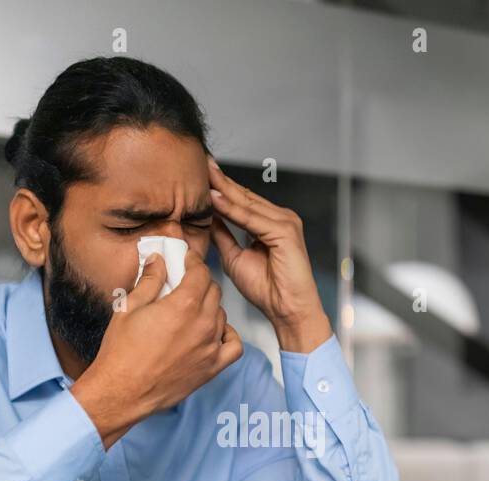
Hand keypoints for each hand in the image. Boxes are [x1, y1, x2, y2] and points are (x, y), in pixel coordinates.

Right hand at [71, 249, 242, 447]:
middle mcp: (203, 324)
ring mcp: (210, 347)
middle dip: (200, 283)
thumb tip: (158, 260)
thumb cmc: (121, 351)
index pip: (200, 273)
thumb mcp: (129, 307)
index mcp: (183, 305)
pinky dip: (227, 335)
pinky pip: (233, 346)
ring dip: (210, 307)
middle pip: (214, 291)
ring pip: (222, 315)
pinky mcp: (212, 368)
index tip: (186, 260)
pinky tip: (213, 333)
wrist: (122, 391)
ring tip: (192, 311)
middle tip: (185, 284)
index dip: (193, 262)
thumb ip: (149, 280)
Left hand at [207, 157, 331, 353]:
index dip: (220, 187)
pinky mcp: (285, 231)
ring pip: (247, 203)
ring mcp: (285, 222)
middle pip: (244, 196)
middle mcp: (280, 218)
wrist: (287, 310)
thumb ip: (224, 235)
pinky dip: (233, 209)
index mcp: (271, 223)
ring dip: (223, 189)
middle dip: (220, 180)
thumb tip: (208, 218)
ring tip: (203, 174)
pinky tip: (215, 199)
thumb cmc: (267, 290)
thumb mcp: (235, 257)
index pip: (242, 200)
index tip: (200, 174)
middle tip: (200, 162)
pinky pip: (252, 218)